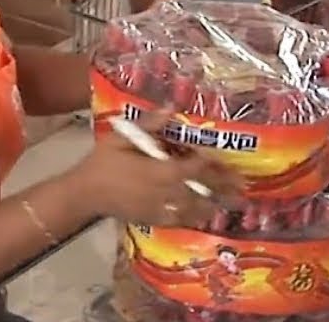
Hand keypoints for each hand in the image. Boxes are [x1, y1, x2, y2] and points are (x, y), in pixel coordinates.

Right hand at [69, 109, 240, 226]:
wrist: (86, 193)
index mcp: (158, 171)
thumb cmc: (103, 162)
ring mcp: (160, 209)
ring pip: (194, 209)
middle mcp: (164, 192)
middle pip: (201, 191)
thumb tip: (170, 107)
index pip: (193, 168)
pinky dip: (195, 217)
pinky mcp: (153, 220)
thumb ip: (149, 124)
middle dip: (222, 188)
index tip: (225, 159)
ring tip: (231, 201)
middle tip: (242, 186)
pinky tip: (205, 214)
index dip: (211, 164)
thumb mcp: (122, 137)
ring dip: (214, 204)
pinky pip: (180, 221)